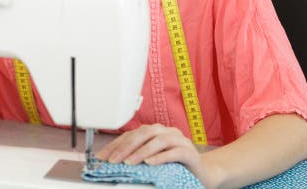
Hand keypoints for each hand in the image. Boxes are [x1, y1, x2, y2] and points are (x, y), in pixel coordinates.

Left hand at [96, 124, 214, 185]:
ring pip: (158, 140)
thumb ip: (137, 157)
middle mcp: (167, 132)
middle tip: (113, 160)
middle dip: (125, 147)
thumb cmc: (175, 167)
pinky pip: (174, 152)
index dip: (116, 144)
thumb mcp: (152, 160)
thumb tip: (113, 161)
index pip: (132, 134)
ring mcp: (180, 140)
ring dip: (141, 152)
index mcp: (156, 132)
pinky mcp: (190, 152)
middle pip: (144, 133)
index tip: (103, 157)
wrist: (203, 173)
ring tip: (129, 163)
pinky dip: (161, 157)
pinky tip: (150, 163)